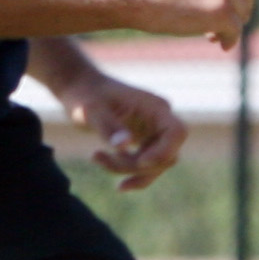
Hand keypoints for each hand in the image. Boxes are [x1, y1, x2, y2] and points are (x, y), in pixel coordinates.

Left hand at [56, 71, 188, 191]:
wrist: (80, 89)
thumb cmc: (85, 95)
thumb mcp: (91, 111)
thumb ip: (108, 127)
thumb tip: (125, 146)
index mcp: (154, 106)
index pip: (177, 133)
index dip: (163, 152)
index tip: (139, 161)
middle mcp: (160, 120)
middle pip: (167, 156)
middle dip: (137, 166)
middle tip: (102, 157)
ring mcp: (155, 132)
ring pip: (156, 166)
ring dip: (127, 169)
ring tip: (96, 157)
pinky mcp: (146, 143)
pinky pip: (145, 167)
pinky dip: (125, 170)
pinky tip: (99, 159)